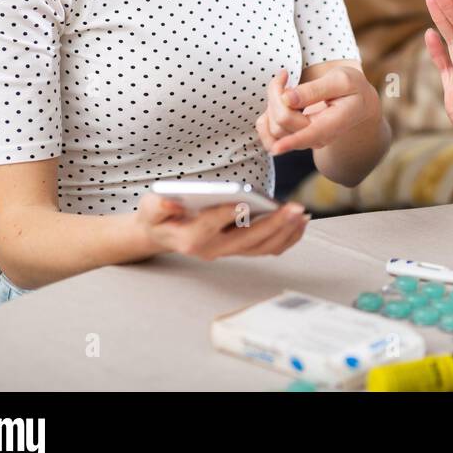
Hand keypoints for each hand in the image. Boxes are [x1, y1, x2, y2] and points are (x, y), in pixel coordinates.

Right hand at [136, 192, 309, 259]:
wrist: (163, 233)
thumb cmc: (160, 217)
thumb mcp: (150, 208)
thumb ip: (158, 206)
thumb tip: (170, 201)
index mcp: (190, 238)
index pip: (211, 227)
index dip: (227, 214)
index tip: (244, 201)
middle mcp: (213, 249)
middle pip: (247, 240)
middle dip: (273, 224)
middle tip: (294, 208)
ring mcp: (228, 251)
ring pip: (262, 247)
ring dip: (285, 232)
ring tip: (302, 214)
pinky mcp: (241, 249)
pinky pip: (268, 248)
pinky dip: (287, 237)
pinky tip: (300, 222)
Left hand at [257, 65, 380, 154]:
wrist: (356, 103)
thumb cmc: (352, 89)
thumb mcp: (342, 80)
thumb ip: (316, 89)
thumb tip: (287, 98)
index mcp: (333, 123)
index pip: (310, 134)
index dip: (292, 142)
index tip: (278, 149)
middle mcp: (317, 138)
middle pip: (283, 120)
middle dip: (276, 94)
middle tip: (285, 75)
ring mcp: (304, 140)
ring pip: (273, 126)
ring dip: (271, 102)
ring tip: (286, 86)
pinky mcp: (293, 138)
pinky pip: (268, 137)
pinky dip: (264, 120)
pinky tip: (274, 103)